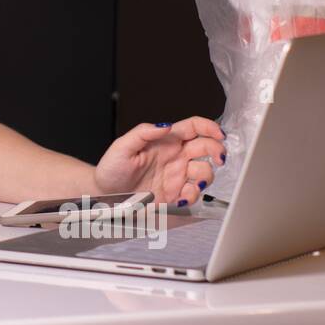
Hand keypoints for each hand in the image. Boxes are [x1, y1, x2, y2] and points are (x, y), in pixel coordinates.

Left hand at [94, 117, 225, 206]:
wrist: (104, 194)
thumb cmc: (112, 168)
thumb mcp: (123, 146)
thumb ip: (144, 132)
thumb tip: (166, 126)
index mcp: (166, 141)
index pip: (193, 128)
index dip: (209, 127)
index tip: (219, 134)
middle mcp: (176, 156)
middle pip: (206, 147)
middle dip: (217, 150)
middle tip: (219, 158)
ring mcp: (177, 175)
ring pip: (205, 171)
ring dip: (206, 176)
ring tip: (195, 183)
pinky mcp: (175, 194)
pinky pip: (193, 194)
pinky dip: (192, 196)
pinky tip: (181, 198)